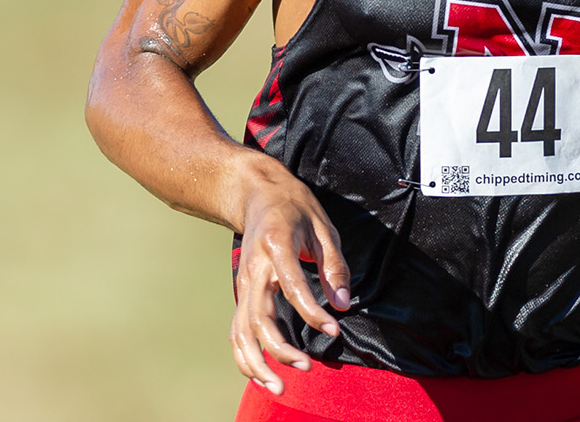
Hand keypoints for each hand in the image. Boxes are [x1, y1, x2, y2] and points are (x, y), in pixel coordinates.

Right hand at [229, 166, 352, 394]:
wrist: (257, 194)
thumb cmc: (296, 209)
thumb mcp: (324, 228)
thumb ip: (334, 267)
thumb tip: (342, 305)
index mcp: (276, 246)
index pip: (293, 287)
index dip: (313, 313)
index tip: (334, 330)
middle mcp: (254, 268)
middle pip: (258, 317)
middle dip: (280, 348)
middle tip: (307, 367)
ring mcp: (243, 283)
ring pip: (241, 331)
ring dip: (257, 362)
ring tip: (279, 386)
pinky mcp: (241, 293)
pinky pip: (237, 331)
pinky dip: (244, 356)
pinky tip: (262, 375)